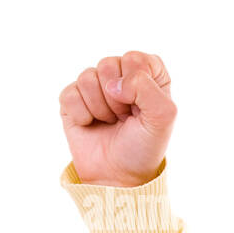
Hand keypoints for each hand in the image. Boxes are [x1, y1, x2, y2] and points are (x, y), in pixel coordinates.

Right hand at [58, 51, 175, 186]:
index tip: (141, 107)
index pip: (136, 58)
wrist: (117, 174)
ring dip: (101, 108)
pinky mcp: (72, 99)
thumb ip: (148, 89)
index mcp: (149, 75)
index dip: (136, 83)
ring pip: (87, 77)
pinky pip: (70, 94)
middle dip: (117, 98)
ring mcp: (95, 86)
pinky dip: (82, 115)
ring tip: (110, 122)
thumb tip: (113, 83)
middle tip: (125, 117)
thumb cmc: (143, 146)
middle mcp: (121, 76)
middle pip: (108, 64)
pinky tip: (91, 125)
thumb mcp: (163, 118)